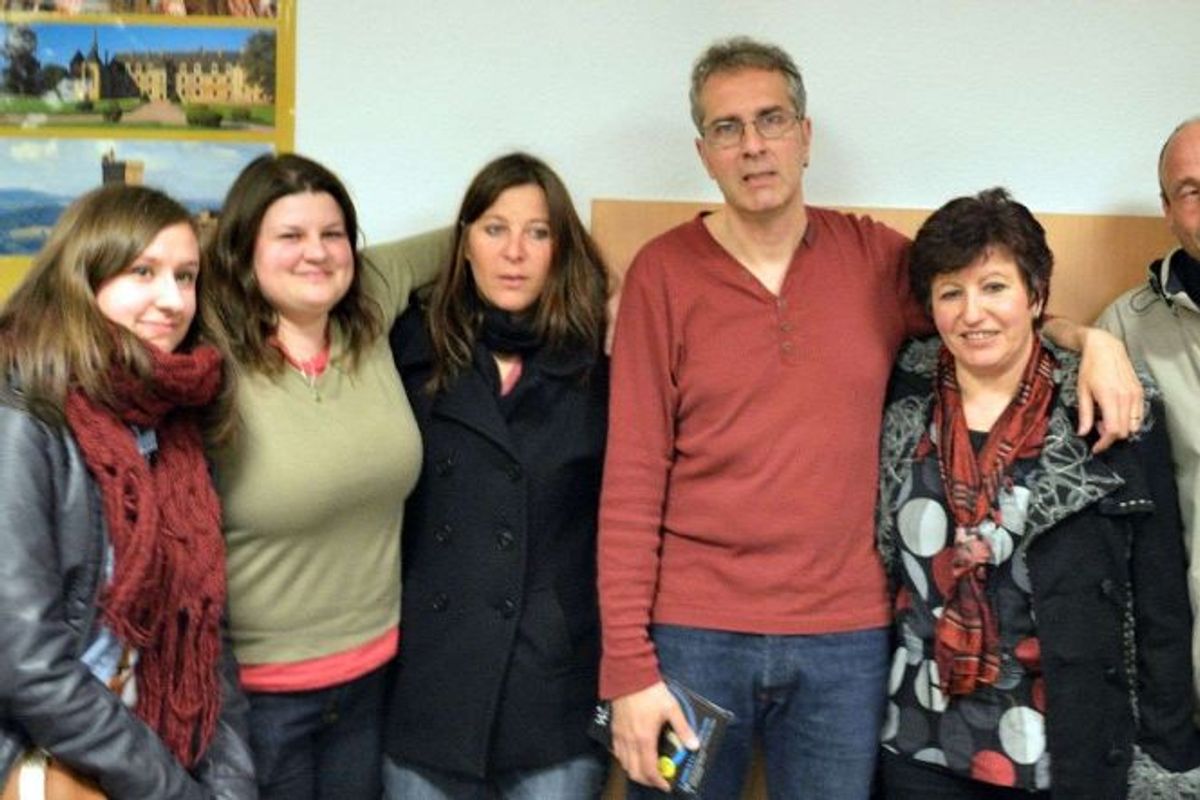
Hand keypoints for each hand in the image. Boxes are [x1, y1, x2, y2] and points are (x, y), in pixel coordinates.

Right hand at [611, 681, 699, 789]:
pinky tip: (634, 754)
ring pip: (624, 764)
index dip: (658, 782)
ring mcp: (620, 736)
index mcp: (645, 739)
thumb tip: (694, 746)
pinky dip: (625, 760)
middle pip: (634, 772)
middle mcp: (630, 742)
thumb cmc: (651, 692)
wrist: (629, 675)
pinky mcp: (614, 729)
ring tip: (648, 768)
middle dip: (647, 780)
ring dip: (636, 771)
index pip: (649, 770)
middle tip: (658, 779)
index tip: (666, 785)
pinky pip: (617, 752)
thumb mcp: (672, 708)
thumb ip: (682, 729)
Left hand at [1075, 327, 1142, 452]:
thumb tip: (1083, 433)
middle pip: (1124, 431)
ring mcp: (1136, 395)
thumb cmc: (1090, 368)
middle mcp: (1126, 397)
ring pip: (1134, 425)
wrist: (1105, 348)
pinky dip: (1128, 421)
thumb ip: (1084, 414)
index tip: (1095, 448)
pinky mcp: (1140, 392)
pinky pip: (1139, 415)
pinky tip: (1115, 413)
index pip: (1113, 430)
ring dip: (1120, 429)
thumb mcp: (1082, 391)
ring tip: (1104, 420)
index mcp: (1110, 398)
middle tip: (1096, 429)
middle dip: (1110, 437)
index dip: (1105, 443)